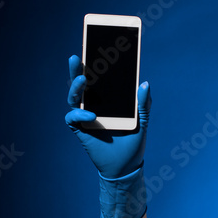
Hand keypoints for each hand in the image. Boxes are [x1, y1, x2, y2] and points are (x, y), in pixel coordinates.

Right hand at [64, 55, 149, 178]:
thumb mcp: (143, 122)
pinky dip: (79, 114)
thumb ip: (143, 104)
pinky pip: (73, 118)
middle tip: (76, 56)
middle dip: (77, 69)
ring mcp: (85, 117)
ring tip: (81, 78)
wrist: (126, 167)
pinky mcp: (80, 129)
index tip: (95, 50)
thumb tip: (145, 83)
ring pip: (74, 97)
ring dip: (75, 87)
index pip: (99, 80)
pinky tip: (91, 115)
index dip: (95, 65)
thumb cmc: (133, 144)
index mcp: (108, 101)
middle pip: (82, 84)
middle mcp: (94, 106)